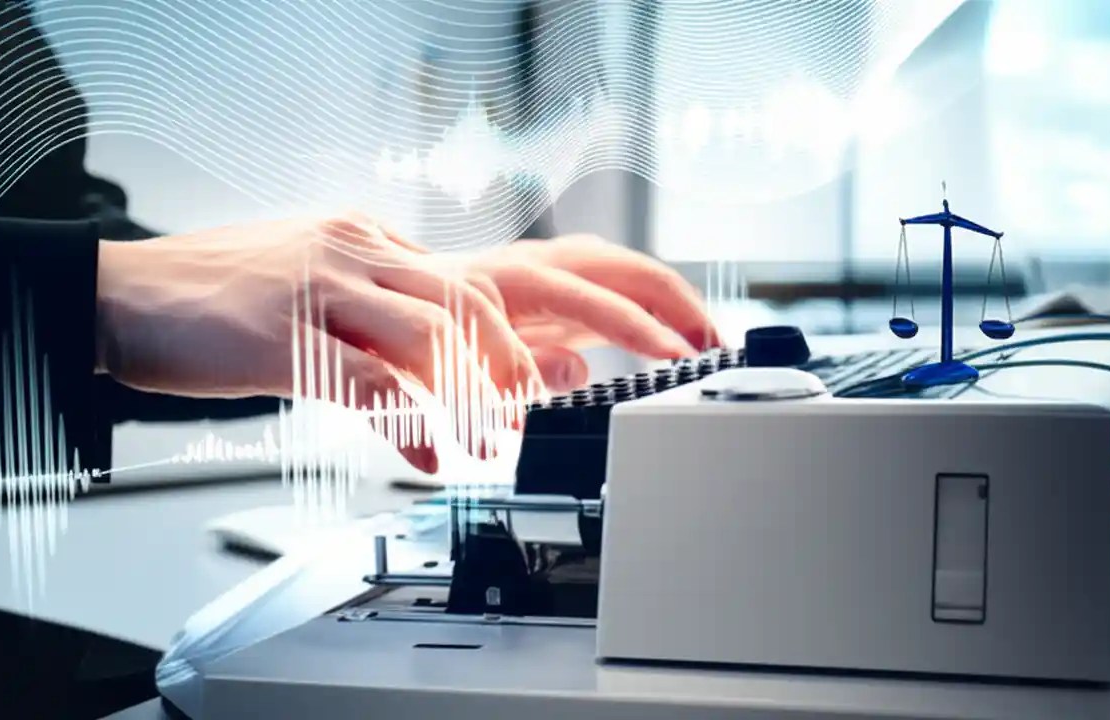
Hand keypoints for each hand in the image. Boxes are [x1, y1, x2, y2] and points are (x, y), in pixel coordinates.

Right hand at [95, 214, 542, 473]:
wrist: (116, 293)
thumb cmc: (207, 294)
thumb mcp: (304, 279)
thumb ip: (365, 308)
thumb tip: (419, 360)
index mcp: (360, 237)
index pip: (461, 278)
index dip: (506, 334)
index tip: (527, 377)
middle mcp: (349, 252)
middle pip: (464, 300)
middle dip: (509, 361)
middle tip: (524, 409)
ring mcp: (316, 290)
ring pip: (429, 336)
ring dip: (470, 396)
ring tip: (484, 438)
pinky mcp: (281, 338)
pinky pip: (366, 384)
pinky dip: (406, 425)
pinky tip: (422, 455)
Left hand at [434, 234, 720, 391]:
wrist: (397, 300)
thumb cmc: (424, 332)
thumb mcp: (458, 358)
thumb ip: (511, 365)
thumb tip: (574, 371)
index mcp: (511, 280)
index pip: (592, 298)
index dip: (637, 330)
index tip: (675, 358)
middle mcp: (538, 265)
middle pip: (624, 270)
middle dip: (676, 305)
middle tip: (713, 348)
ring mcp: (552, 271)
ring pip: (627, 270)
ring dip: (674, 302)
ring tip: (710, 342)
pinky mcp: (561, 285)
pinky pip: (618, 284)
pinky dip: (654, 306)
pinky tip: (677, 336)